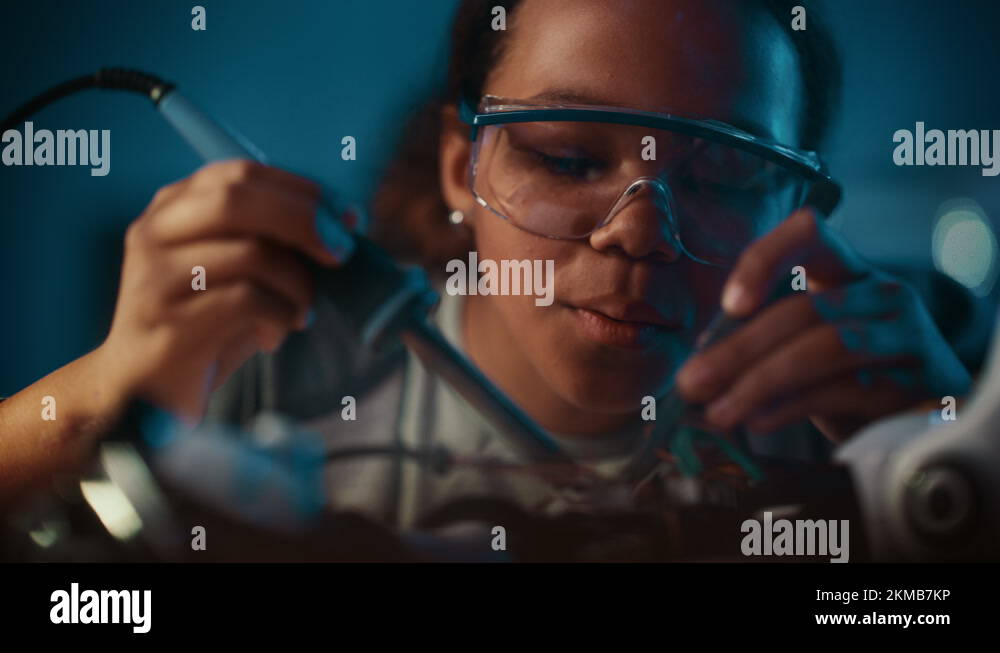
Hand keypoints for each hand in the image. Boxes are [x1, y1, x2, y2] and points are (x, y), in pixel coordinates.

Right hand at [97, 159, 345, 420]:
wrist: (144, 392)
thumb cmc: (205, 325)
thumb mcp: (237, 271)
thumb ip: (273, 238)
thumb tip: (345, 218)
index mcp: (172, 208)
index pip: (240, 173)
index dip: (301, 190)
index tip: (345, 217)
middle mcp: (154, 233)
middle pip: (239, 198)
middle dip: (305, 221)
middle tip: (340, 252)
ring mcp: (154, 278)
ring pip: (251, 253)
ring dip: (297, 285)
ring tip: (300, 313)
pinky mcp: (167, 324)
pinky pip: (248, 302)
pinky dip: (279, 317)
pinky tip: (274, 336)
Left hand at [675, 207, 971, 441]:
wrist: (913, 419)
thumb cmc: (839, 374)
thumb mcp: (799, 346)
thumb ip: (757, 342)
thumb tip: (697, 365)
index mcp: (846, 270)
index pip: (808, 234)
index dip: (765, 260)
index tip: (730, 306)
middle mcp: (881, 293)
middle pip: (803, 310)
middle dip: (738, 350)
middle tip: (691, 383)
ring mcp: (908, 335)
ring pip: (825, 348)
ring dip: (760, 382)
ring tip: (718, 412)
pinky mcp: (921, 382)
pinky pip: (848, 390)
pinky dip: (794, 407)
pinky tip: (759, 421)